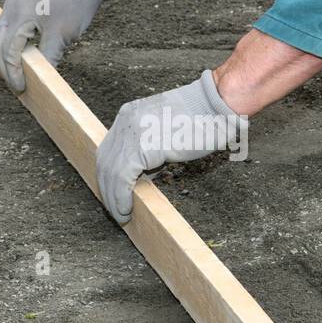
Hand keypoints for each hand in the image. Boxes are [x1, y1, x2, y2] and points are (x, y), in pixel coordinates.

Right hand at [0, 0, 110, 92]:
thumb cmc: (76, 4)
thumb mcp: (62, 35)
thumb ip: (48, 58)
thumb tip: (39, 80)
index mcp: (21, 11)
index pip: (8, 48)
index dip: (12, 71)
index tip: (20, 87)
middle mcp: (11, 4)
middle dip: (3, 65)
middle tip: (16, 84)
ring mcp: (11, 1)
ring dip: (2, 55)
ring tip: (15, 73)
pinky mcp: (16, 2)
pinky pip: (4, 26)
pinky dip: (7, 44)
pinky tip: (17, 57)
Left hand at [96, 70, 247, 224]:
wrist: (216, 107)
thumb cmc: (202, 119)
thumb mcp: (166, 132)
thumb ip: (150, 150)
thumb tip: (143, 175)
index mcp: (130, 114)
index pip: (109, 149)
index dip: (108, 174)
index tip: (113, 192)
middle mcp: (126, 121)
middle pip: (104, 161)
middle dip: (106, 188)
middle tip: (115, 208)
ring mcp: (132, 132)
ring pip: (110, 172)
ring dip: (113, 198)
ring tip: (122, 215)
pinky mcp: (142, 146)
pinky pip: (122, 178)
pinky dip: (120, 197)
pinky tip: (126, 209)